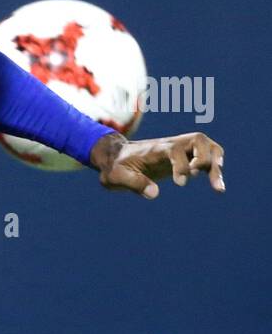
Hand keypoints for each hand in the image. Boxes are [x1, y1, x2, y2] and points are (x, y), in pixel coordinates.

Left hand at [90, 131, 224, 198]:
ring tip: (218, 188)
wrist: (116, 157)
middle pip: (198, 140)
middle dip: (204, 158)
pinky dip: (215, 169)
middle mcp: (171, 145)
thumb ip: (134, 183)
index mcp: (155, 149)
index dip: (181, 164)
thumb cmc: (115, 167)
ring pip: (208, 147)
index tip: (180, 183)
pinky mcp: (184, 157)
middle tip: (198, 177)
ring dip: (216, 164)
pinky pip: (207, 157)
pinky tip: (218, 186)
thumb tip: (154, 194)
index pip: (175, 150)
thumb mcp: (116, 177)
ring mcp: (180, 149)